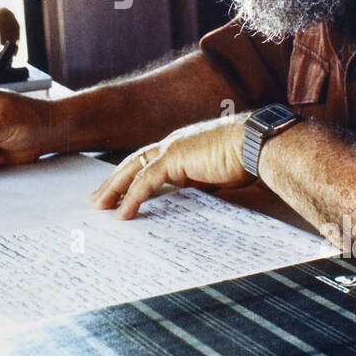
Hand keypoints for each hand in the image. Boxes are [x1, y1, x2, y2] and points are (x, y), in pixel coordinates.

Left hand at [90, 114, 253, 218]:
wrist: (257, 143)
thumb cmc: (246, 158)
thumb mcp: (217, 177)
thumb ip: (200, 186)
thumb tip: (191, 205)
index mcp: (183, 148)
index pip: (149, 163)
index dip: (132, 177)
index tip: (120, 192)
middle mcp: (173, 145)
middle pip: (134, 163)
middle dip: (115, 182)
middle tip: (99, 199)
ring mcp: (172, 149)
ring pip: (132, 170)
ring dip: (114, 188)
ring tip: (100, 206)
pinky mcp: (174, 158)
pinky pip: (145, 181)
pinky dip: (131, 198)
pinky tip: (122, 213)